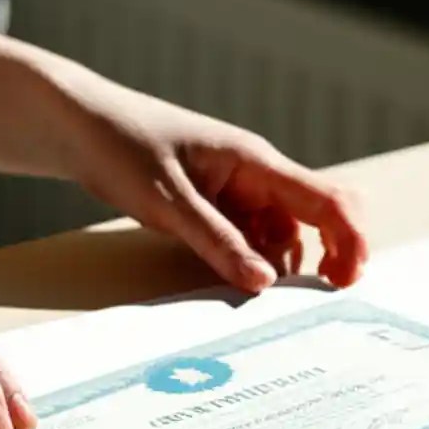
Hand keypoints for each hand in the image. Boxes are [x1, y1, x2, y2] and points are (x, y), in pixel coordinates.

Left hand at [50, 67, 366, 292]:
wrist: (79, 126)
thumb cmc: (122, 145)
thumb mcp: (168, 200)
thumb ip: (216, 241)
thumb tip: (263, 283)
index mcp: (256, 162)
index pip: (327, 199)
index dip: (350, 240)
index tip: (347, 282)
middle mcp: (255, 176)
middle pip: (316, 219)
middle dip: (326, 256)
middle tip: (310, 301)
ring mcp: (236, 192)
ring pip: (280, 236)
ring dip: (279, 267)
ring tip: (257, 298)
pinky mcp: (214, 207)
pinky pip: (247, 240)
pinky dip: (248, 263)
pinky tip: (231, 282)